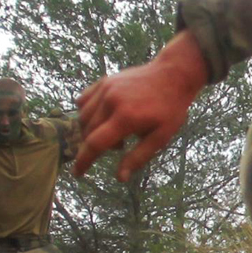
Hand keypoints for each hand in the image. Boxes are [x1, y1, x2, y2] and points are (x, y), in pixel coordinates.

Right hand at [76, 32, 209, 181]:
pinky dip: (87, 113)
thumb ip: (138, 157)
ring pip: (83, 117)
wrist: (173, 74)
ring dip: (91, 130)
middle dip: (94, 145)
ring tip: (115, 131)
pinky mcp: (104, 81)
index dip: (83, 161)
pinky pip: (84, 100)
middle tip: (119, 146)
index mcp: (126, 118)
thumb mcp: (161, 137)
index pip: (95, 144)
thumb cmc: (170, 108)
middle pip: (87, 131)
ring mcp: (106, 89)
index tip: (78, 173)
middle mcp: (111, 102)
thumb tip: (120, 178)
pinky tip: (103, 117)